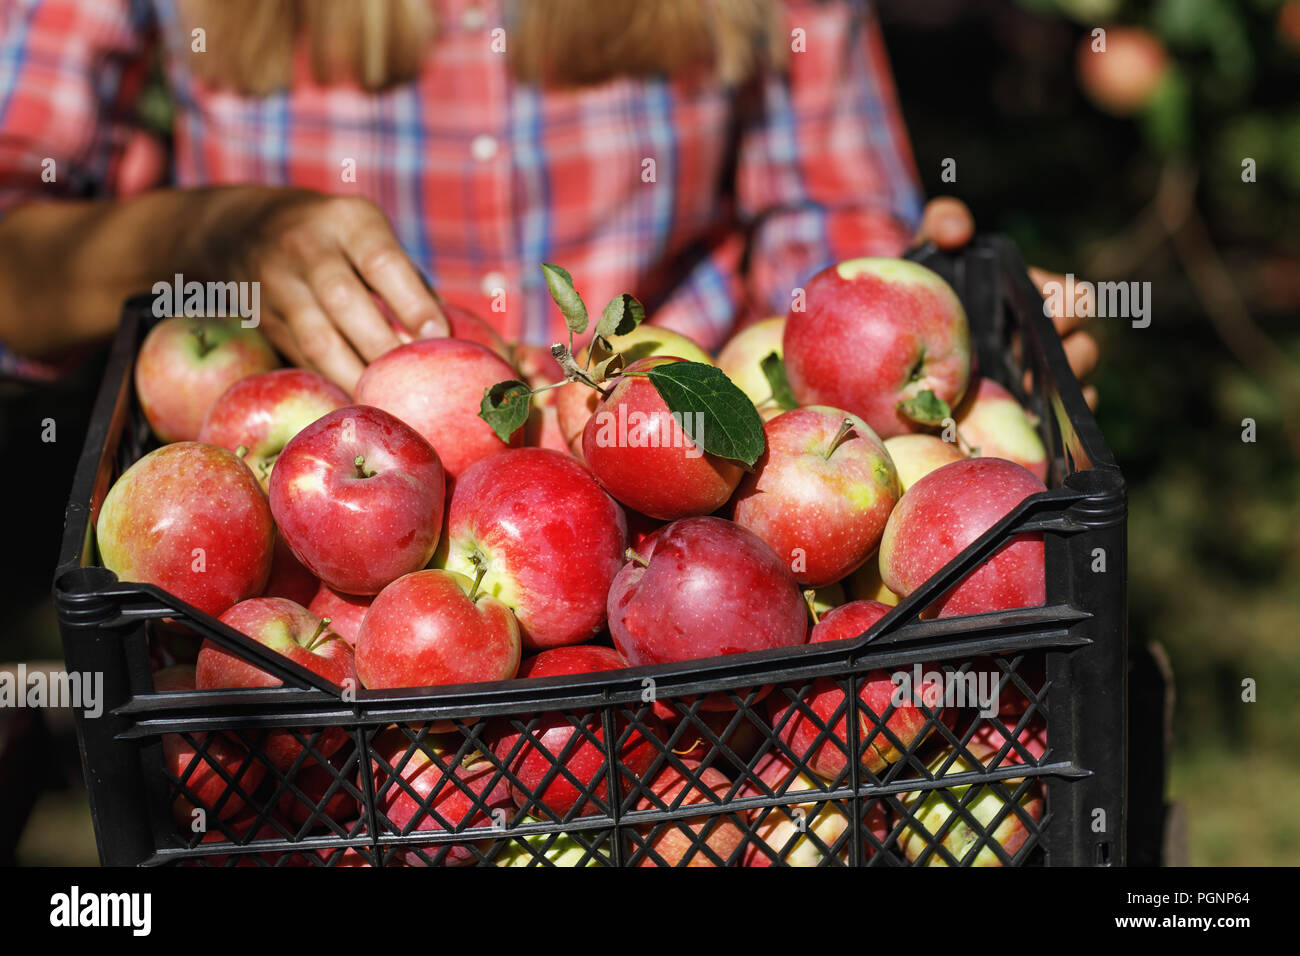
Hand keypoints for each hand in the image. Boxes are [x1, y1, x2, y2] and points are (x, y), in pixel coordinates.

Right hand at [201, 188, 447, 391]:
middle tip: (416, 380)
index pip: (380, 260)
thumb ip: (409, 282)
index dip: (412, 303)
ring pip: (317, 339)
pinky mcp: (263, 319)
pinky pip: (303, 358)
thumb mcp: (371, 236)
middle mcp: (306, 246)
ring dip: (357, 375)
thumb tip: (454, 339)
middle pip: (344, 302)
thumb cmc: (339, 240)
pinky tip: (361, 397)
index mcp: (347, 220)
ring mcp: (277, 283)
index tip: (438, 337)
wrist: (246, 228)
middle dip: (383, 346)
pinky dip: (335, 381)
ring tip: (389, 398)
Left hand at [917, 196, 1098, 407]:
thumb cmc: (924, 291)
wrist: (895, 338)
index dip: (1067, 307)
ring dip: (1061, 389)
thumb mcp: (928, 254)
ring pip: (1078, 385)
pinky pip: (1062, 422)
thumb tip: (959, 231)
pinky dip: (1057, 423)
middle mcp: (1045, 340)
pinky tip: (1032, 423)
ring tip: (1026, 394)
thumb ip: (941, 223)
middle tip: (1031, 365)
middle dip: (1068, 355)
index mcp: (1036, 299)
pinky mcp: (1027, 415)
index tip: (1044, 315)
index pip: (1075, 299)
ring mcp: (1039, 380)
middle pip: (1084, 347)